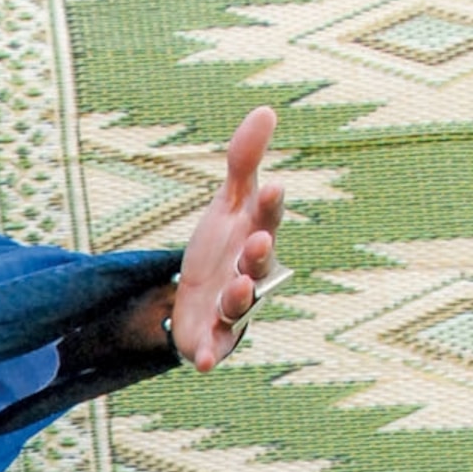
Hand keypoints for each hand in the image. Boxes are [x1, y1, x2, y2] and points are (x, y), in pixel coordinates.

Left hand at [171, 106, 283, 371]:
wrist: (198, 295)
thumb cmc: (222, 245)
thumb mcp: (227, 203)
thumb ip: (243, 161)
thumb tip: (265, 109)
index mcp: (256, 237)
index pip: (267, 219)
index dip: (271, 206)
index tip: (275, 185)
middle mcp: (251, 275)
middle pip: (259, 265)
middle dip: (259, 255)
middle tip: (257, 241)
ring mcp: (234, 308)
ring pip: (241, 305)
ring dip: (239, 298)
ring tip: (234, 289)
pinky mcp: (213, 337)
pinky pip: (215, 347)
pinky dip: (211, 353)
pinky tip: (205, 362)